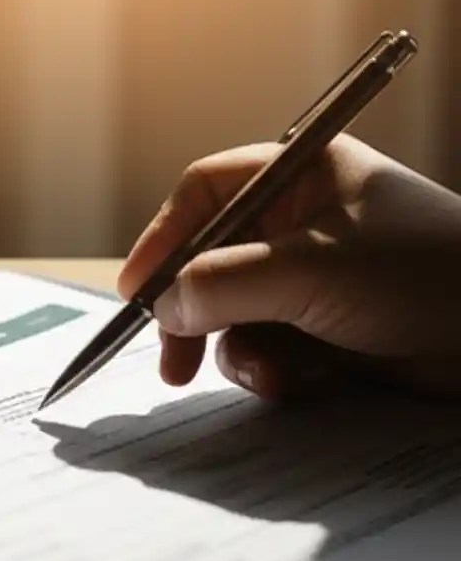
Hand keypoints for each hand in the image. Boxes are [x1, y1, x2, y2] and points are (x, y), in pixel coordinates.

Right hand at [119, 134, 460, 399]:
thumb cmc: (422, 276)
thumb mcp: (311, 271)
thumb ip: (223, 284)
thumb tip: (162, 307)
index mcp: (301, 176)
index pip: (204, 193)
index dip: (163, 238)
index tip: (137, 291)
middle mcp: (300, 222)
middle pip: (209, 261)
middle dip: (192, 313)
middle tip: (171, 359)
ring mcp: (313, 279)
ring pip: (233, 314)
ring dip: (240, 350)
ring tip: (271, 373)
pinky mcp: (327, 329)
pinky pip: (268, 348)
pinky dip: (275, 371)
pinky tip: (303, 383)